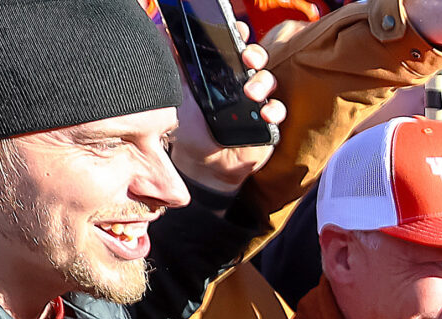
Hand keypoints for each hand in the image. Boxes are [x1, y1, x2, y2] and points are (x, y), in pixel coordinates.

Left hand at [169, 27, 284, 192]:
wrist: (202, 164)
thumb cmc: (188, 128)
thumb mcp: (175, 94)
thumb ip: (173, 67)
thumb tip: (164, 34)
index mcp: (219, 72)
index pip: (232, 45)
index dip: (237, 35)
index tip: (237, 31)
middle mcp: (239, 82)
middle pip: (255, 57)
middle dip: (254, 53)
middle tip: (247, 59)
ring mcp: (256, 102)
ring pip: (268, 80)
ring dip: (262, 81)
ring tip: (251, 94)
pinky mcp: (267, 123)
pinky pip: (278, 110)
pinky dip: (275, 110)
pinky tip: (265, 115)